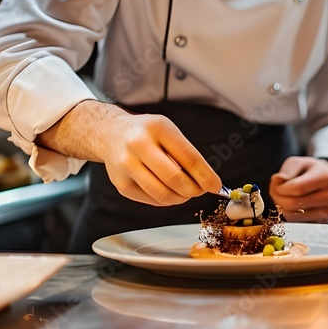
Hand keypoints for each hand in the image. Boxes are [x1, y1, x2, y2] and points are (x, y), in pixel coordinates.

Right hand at [104, 114, 221, 205]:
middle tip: (200, 190)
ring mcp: (127, 165)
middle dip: (194, 190)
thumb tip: (207, 181)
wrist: (111, 134)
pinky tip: (169, 191)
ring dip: (181, 198)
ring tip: (186, 192)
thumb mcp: (168, 131)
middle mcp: (139, 145)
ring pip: (163, 194)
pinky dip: (166, 200)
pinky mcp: (121, 184)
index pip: (188, 157)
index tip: (215, 185)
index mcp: (157, 128)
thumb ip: (187, 154)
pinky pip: (151, 200)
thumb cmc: (146, 133)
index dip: (205, 175)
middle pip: (175, 178)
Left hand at [269, 156, 327, 221]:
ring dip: (280, 207)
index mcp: (327, 177)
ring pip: (294, 216)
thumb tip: (277, 181)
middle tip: (274, 190)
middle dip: (277, 197)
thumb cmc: (307, 170)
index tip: (275, 183)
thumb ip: (286, 171)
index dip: (281, 187)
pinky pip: (297, 223)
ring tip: (280, 196)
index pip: (298, 188)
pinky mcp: (321, 222)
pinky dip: (288, 215)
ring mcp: (327, 211)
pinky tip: (288, 205)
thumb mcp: (297, 163)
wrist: (322, 179)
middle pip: (294, 204)